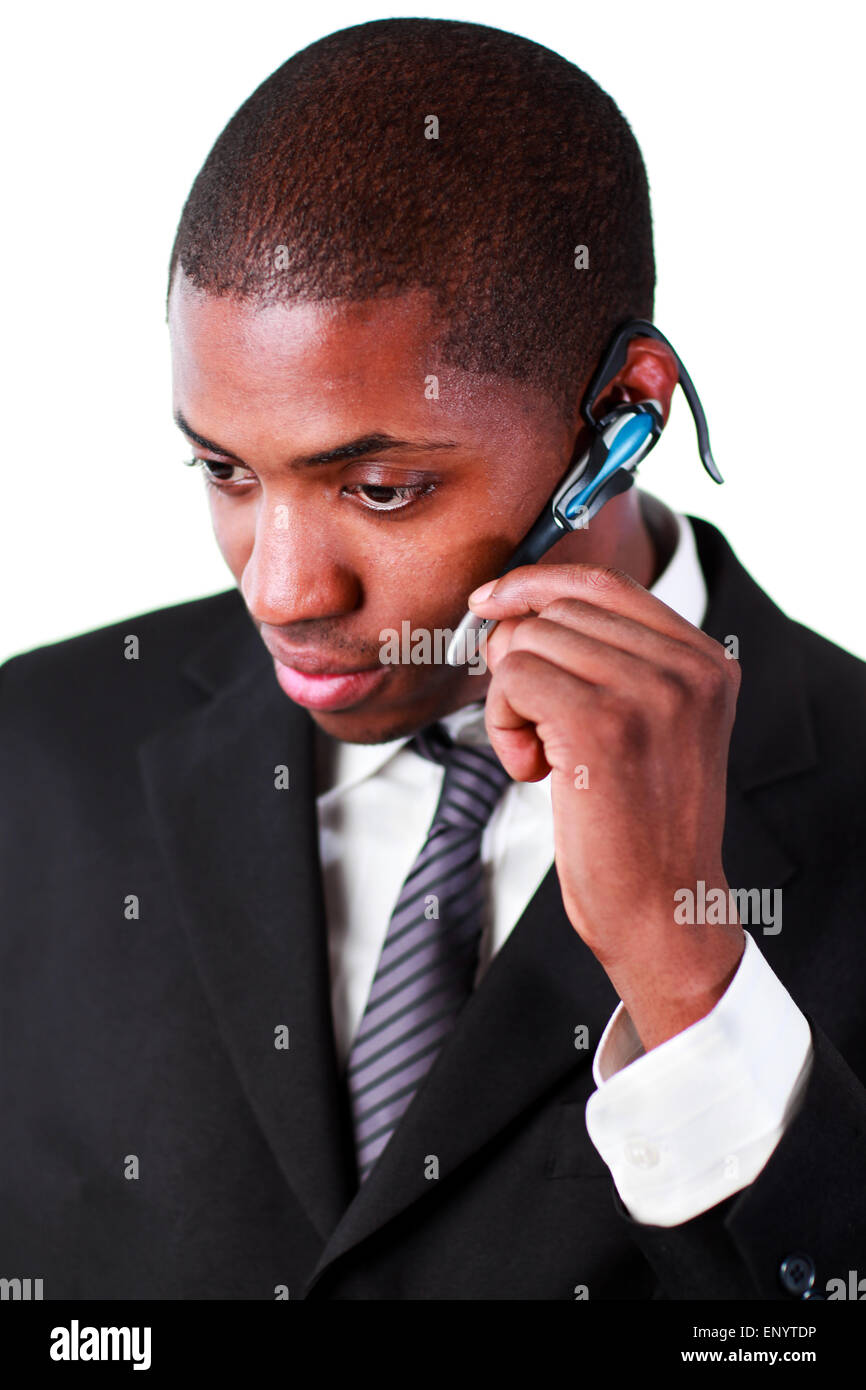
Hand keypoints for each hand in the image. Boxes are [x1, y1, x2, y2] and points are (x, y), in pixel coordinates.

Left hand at [468, 563, 745, 1050]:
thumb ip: (610, 659)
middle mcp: (688, 668)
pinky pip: (514, 679)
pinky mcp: (602, 726)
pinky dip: (503, 724)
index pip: (602, 583)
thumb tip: (516, 604)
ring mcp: (650, 693)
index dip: (534, 584)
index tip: (490, 603)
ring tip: (543, 757)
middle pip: (556, 612)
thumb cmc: (639, 825)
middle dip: (520, 663)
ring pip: (527, 643)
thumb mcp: (650, 724)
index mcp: (706, 660)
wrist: (663, 910)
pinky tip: (533, 770)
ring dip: (510, 702)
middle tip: (535, 729)